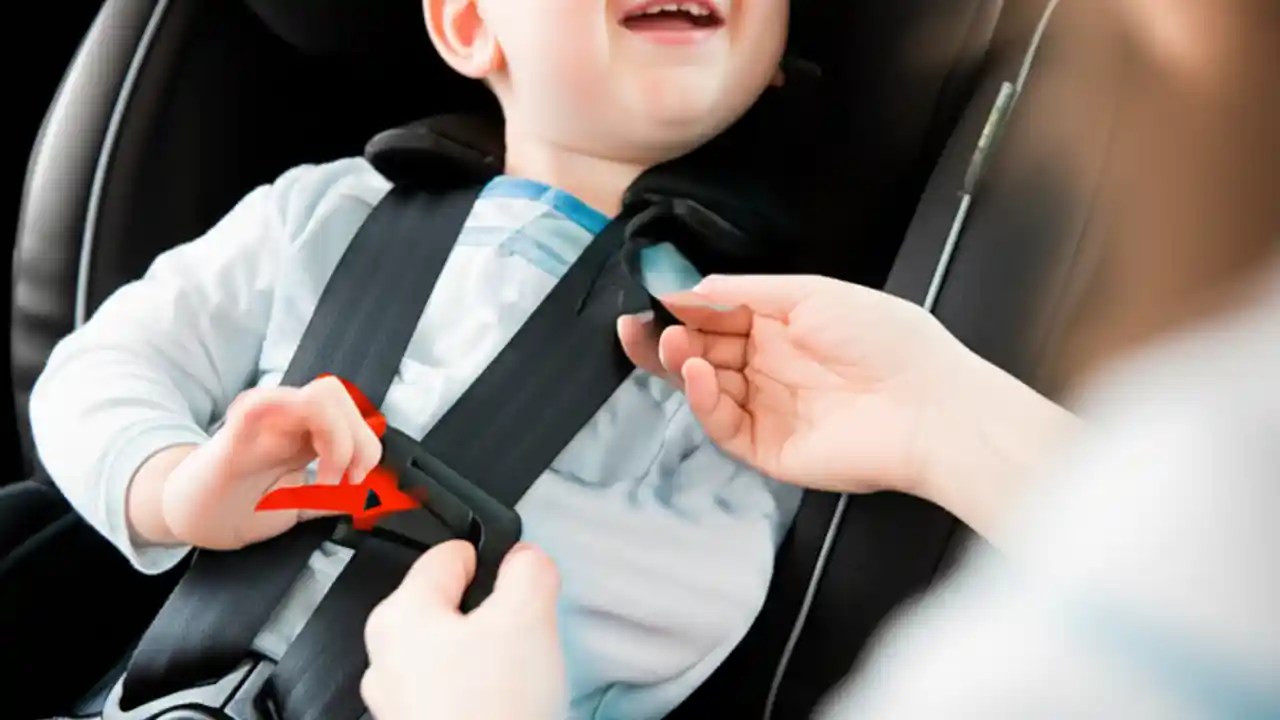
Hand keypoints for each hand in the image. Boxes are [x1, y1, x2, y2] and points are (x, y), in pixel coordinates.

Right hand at [128, 375, 383, 549]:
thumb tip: (370, 495)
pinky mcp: (235, 432)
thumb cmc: (237, 507)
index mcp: (305, 431)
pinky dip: (294, 435)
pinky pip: (264, 405)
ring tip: (323, 483)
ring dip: (338, 442)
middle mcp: (287, 417)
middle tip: (341, 483)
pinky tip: (299, 476)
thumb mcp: (299, 509)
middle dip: (358, 443)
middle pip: (342, 396)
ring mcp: (262, 418)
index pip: (353, 414)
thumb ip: (333, 498)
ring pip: (322, 395)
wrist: (189, 520)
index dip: (366, 447)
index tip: (355, 485)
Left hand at [362, 541, 565, 719]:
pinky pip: (452, 693)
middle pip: (448, 607)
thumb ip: (528, 570)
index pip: (448, 555)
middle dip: (489, 615)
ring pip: (451, 653)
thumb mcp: (528, 617)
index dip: (491, 560)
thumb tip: (525, 557)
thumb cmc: (492, 712)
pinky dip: (479, 693)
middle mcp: (385, 657)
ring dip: (485, 658)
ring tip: (516, 677)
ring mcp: (398, 701)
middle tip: (523, 635)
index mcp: (399, 616)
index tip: (517, 576)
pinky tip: (504, 705)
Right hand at [619, 275, 1079, 538]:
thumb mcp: (812, 293)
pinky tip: (696, 374)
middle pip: (703, 353)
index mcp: (785, 327)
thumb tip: (691, 287)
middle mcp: (773, 367)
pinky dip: (702, 400)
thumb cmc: (889, 343)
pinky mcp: (768, 448)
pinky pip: (723, 424)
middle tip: (638, 327)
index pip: (720, 315)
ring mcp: (768, 408)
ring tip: (669, 344)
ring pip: (705, 388)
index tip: (656, 296)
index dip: (686, 306)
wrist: (930, 406)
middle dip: (669, 338)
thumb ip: (745, 290)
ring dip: (681, 365)